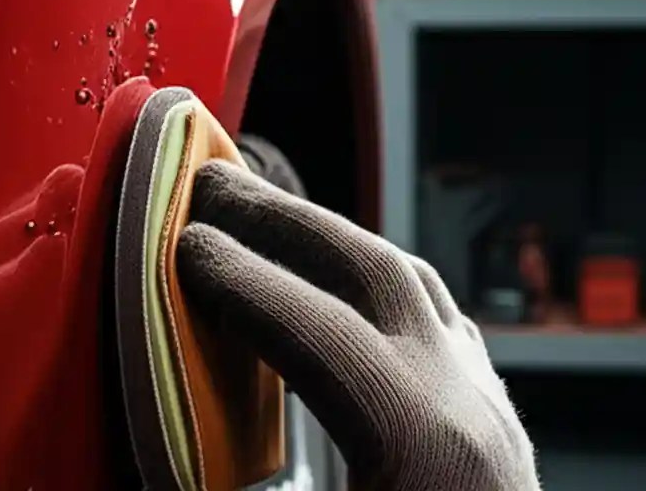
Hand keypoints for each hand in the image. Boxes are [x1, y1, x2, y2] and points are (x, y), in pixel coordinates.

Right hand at [177, 161, 539, 490]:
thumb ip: (232, 484)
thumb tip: (153, 460)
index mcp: (424, 443)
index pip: (322, 332)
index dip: (245, 283)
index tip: (187, 245)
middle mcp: (466, 407)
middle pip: (376, 274)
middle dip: (288, 222)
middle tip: (215, 184)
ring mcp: (488, 405)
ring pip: (416, 285)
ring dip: (331, 244)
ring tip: (266, 222)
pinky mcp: (492, 418)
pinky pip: (437, 320)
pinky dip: (375, 287)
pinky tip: (338, 290)